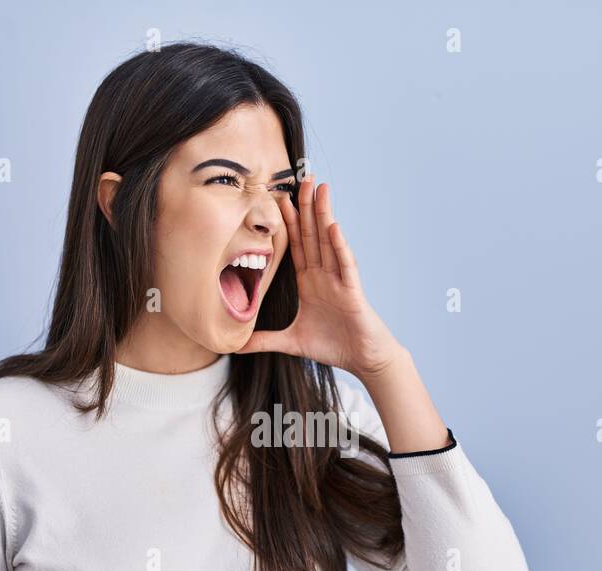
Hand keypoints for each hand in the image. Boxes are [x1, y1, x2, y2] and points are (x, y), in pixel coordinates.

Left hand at [235, 175, 403, 380]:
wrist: (363, 359)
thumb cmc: (333, 347)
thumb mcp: (291, 342)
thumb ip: (264, 340)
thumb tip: (237, 345)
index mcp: (310, 283)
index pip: (298, 247)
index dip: (290, 223)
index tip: (281, 200)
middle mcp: (325, 276)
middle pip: (314, 235)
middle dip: (308, 208)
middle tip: (303, 179)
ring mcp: (340, 281)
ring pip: (329, 242)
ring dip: (324, 215)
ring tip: (321, 189)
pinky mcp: (352, 292)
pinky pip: (345, 265)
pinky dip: (339, 246)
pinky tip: (333, 227)